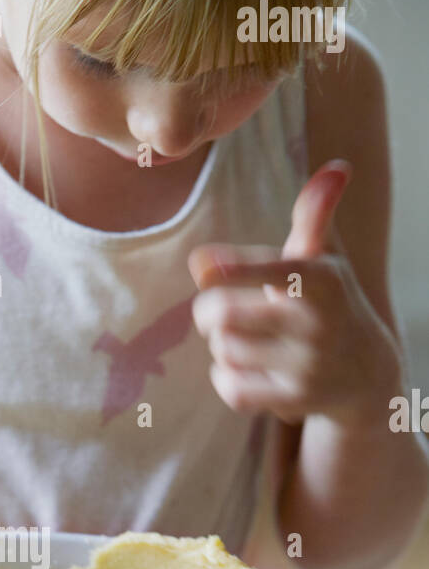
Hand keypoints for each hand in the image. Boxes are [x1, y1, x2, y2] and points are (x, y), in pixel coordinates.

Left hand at [188, 160, 399, 426]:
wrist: (364, 373)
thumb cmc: (327, 302)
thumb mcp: (324, 257)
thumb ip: (315, 214)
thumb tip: (336, 168)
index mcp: (321, 280)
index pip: (274, 272)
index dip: (235, 269)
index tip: (203, 266)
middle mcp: (317, 323)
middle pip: (224, 314)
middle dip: (207, 310)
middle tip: (215, 311)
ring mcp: (307, 366)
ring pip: (225, 351)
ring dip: (220, 345)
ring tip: (243, 340)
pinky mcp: (294, 401)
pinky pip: (232, 388)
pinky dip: (225, 377)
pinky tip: (243, 369)